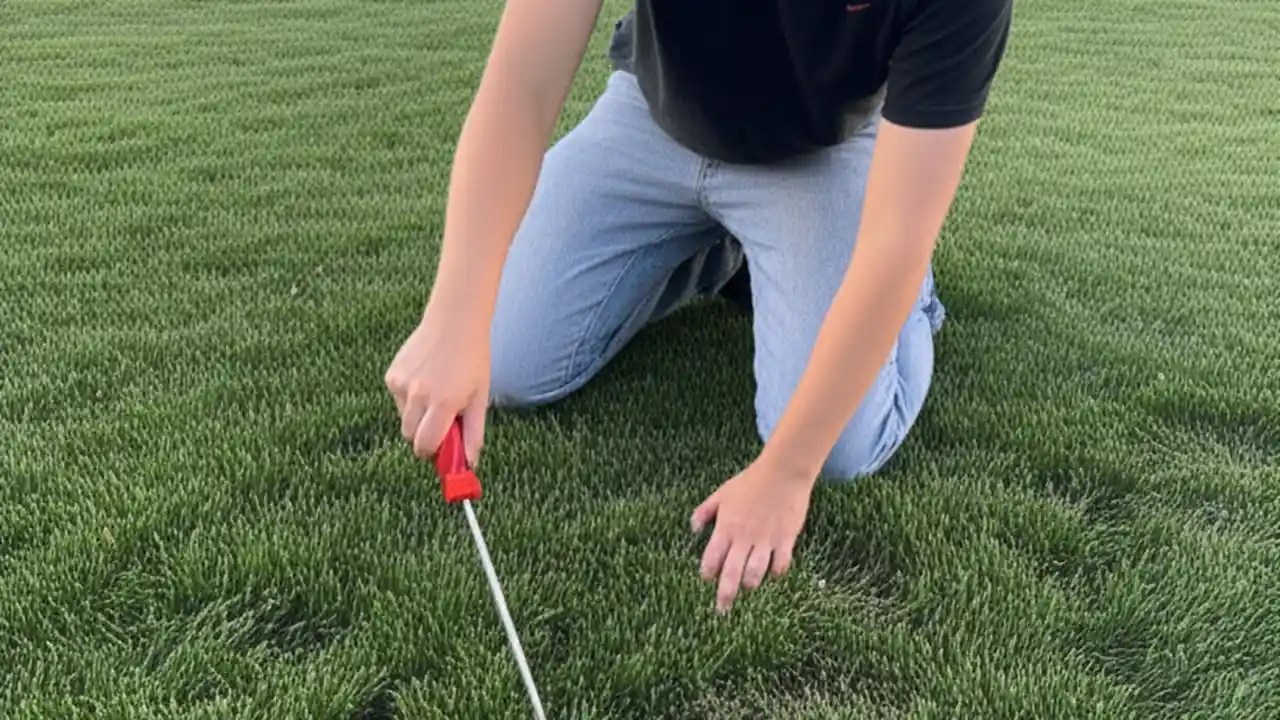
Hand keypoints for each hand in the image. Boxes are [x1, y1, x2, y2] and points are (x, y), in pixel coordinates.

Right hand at [384, 303, 489, 463]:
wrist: (454, 322)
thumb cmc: (472, 360)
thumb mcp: (480, 398)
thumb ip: (474, 434)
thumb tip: (469, 464)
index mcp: (443, 403)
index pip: (425, 446)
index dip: (432, 453)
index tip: (442, 450)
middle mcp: (418, 395)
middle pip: (410, 436)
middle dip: (424, 437)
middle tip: (441, 422)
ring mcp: (401, 384)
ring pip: (404, 418)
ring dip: (417, 416)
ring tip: (437, 392)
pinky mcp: (392, 375)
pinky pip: (398, 400)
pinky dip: (409, 398)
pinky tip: (426, 379)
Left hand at [690, 457, 815, 613]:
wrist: (783, 472)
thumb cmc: (751, 481)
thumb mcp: (722, 493)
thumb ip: (705, 512)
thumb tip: (692, 530)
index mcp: (726, 527)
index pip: (711, 559)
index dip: (707, 573)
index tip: (707, 579)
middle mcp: (744, 537)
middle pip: (731, 574)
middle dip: (725, 595)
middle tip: (722, 611)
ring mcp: (766, 540)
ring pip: (755, 574)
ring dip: (750, 584)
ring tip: (747, 587)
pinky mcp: (786, 539)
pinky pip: (780, 565)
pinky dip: (776, 573)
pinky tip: (772, 573)